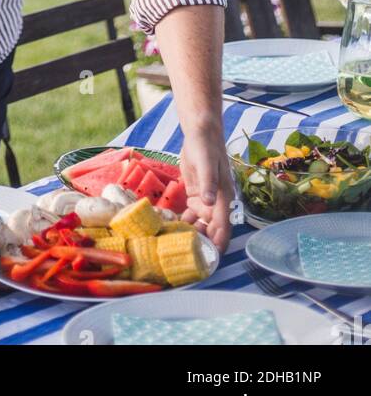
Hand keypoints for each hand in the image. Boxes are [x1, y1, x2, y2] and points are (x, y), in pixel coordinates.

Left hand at [179, 129, 233, 252]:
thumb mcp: (206, 164)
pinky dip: (183, 223)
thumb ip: (208, 184)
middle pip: (212, 231)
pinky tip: (171, 230)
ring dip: (192, 235)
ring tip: (176, 249)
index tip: (209, 262)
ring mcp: (205, 200)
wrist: (199, 133)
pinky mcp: (195, 195)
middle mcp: (216, 203)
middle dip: (202, 245)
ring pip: (200, 225)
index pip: (223, 228)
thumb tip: (209, 204)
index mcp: (224, 199)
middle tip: (187, 260)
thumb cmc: (206, 148)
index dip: (218, 245)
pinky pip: (190, 214)